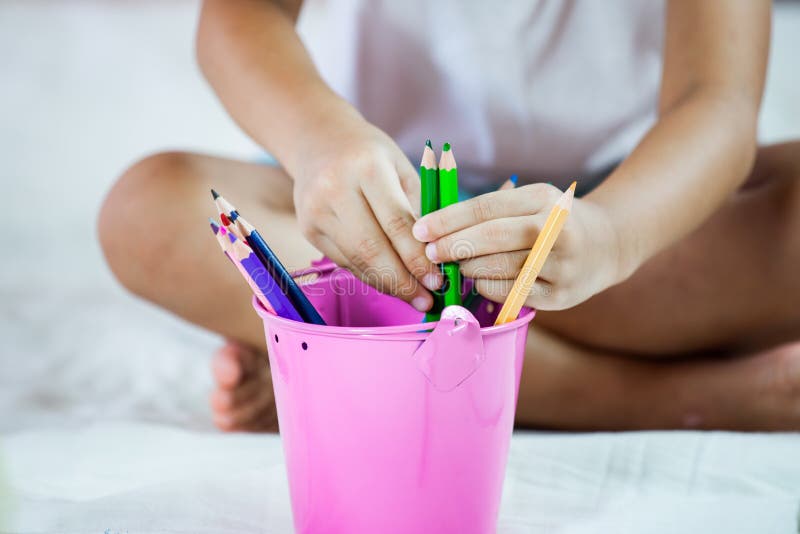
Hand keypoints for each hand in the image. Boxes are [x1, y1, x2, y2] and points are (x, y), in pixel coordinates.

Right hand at [291, 114, 441, 310]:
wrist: (319, 141)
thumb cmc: (370, 155)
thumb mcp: (401, 168)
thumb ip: (418, 209)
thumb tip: (436, 258)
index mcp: (367, 168)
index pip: (396, 224)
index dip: (418, 258)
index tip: (437, 281)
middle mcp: (335, 189)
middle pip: (372, 249)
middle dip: (402, 281)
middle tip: (426, 299)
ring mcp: (316, 211)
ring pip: (356, 261)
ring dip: (387, 284)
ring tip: (412, 296)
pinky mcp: (307, 228)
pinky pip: (344, 261)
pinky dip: (369, 275)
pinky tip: (389, 281)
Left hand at [411, 183, 623, 309]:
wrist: (608, 245)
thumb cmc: (554, 220)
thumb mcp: (532, 201)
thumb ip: (492, 210)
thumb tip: (437, 224)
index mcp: (544, 199)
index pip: (486, 207)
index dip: (448, 219)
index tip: (421, 228)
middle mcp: (557, 230)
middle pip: (493, 238)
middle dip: (454, 246)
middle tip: (430, 252)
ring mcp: (561, 264)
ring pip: (500, 268)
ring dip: (468, 268)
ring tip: (453, 265)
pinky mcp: (561, 295)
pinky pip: (512, 293)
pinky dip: (487, 287)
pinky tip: (477, 280)